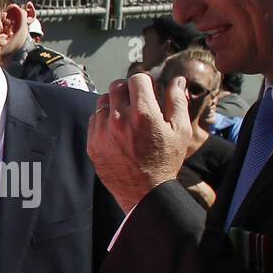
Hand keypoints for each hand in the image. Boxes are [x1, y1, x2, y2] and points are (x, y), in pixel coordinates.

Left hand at [88, 74, 193, 211]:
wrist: (145, 193)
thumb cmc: (165, 162)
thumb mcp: (180, 131)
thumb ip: (177, 101)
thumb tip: (177, 80)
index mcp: (143, 114)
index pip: (137, 78)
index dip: (146, 82)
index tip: (149, 90)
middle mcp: (119, 120)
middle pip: (117, 86)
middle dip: (129, 90)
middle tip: (138, 102)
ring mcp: (103, 132)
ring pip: (103, 101)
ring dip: (115, 103)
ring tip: (127, 117)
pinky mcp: (92, 143)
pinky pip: (94, 119)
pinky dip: (105, 120)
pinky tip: (117, 131)